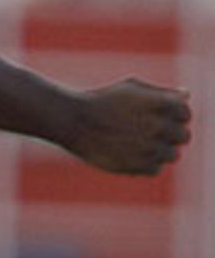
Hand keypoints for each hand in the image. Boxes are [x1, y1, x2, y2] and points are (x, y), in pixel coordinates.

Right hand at [65, 79, 190, 174]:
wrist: (71, 120)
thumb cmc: (101, 100)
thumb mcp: (129, 88)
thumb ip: (161, 92)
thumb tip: (185, 94)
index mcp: (158, 103)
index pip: (185, 112)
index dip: (174, 114)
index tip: (160, 114)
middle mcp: (157, 126)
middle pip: (183, 135)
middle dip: (169, 133)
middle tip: (149, 129)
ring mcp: (149, 147)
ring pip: (171, 155)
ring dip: (158, 149)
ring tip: (137, 142)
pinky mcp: (138, 166)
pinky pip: (155, 168)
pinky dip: (145, 162)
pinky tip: (129, 152)